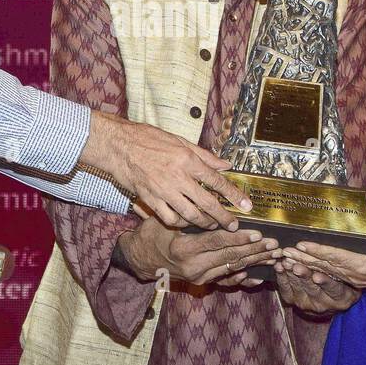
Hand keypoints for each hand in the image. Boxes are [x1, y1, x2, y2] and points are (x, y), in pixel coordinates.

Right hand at [83, 112, 251, 229]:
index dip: (234, 194)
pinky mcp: (150, 200)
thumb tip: (226, 164)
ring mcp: (163, 190)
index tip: (247, 205)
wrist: (118, 146)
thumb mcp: (180, 141)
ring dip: (204, 223)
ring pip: (190, 215)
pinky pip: (169, 218)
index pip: (217, 180)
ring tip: (212, 225)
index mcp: (187, 160)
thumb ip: (205, 155)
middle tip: (233, 225)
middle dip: (223, 217)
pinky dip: (180, 224)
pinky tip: (185, 223)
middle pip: (207, 203)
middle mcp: (178, 177)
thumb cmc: (147, 139)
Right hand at [118, 218, 279, 286]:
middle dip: (255, 250)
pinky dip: (243, 277)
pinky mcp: (202, 282)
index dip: (238, 237)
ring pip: (232, 268)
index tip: (257, 233)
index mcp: (184, 250)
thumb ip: (189, 215)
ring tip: (274, 256)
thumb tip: (214, 204)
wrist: (141, 259)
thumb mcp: (166, 221)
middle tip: (274, 244)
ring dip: (255, 262)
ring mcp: (199, 277)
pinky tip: (258, 276)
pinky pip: (226, 280)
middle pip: (229, 257)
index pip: (217, 242)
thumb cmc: (152, 234)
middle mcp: (193, 267)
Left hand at [273, 258, 359, 314]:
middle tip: (297, 266)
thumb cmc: (340, 282)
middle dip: (304, 276)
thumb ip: (341, 267)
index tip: (317, 277)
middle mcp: (324, 305)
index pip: (334, 289)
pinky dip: (282, 277)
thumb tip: (333, 252)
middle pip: (313, 288)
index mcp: (342, 298)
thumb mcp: (347, 277)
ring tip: (287, 262)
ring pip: (298, 288)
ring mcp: (307, 305)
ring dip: (291, 274)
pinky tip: (279, 267)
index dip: (325, 282)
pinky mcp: (293, 302)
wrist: (326, 299)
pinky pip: (286, 289)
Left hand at [281, 198, 365, 290]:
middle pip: (322, 264)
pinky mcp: (350, 280)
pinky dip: (313, 269)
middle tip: (282, 252)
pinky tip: (301, 266)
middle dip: (301, 257)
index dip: (316, 249)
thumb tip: (362, 197)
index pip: (333, 254)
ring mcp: (350, 278)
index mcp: (361, 263)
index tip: (300, 243)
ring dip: (303, 264)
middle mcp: (352, 273)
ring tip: (285, 259)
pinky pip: (328, 274)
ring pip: (323, 271)